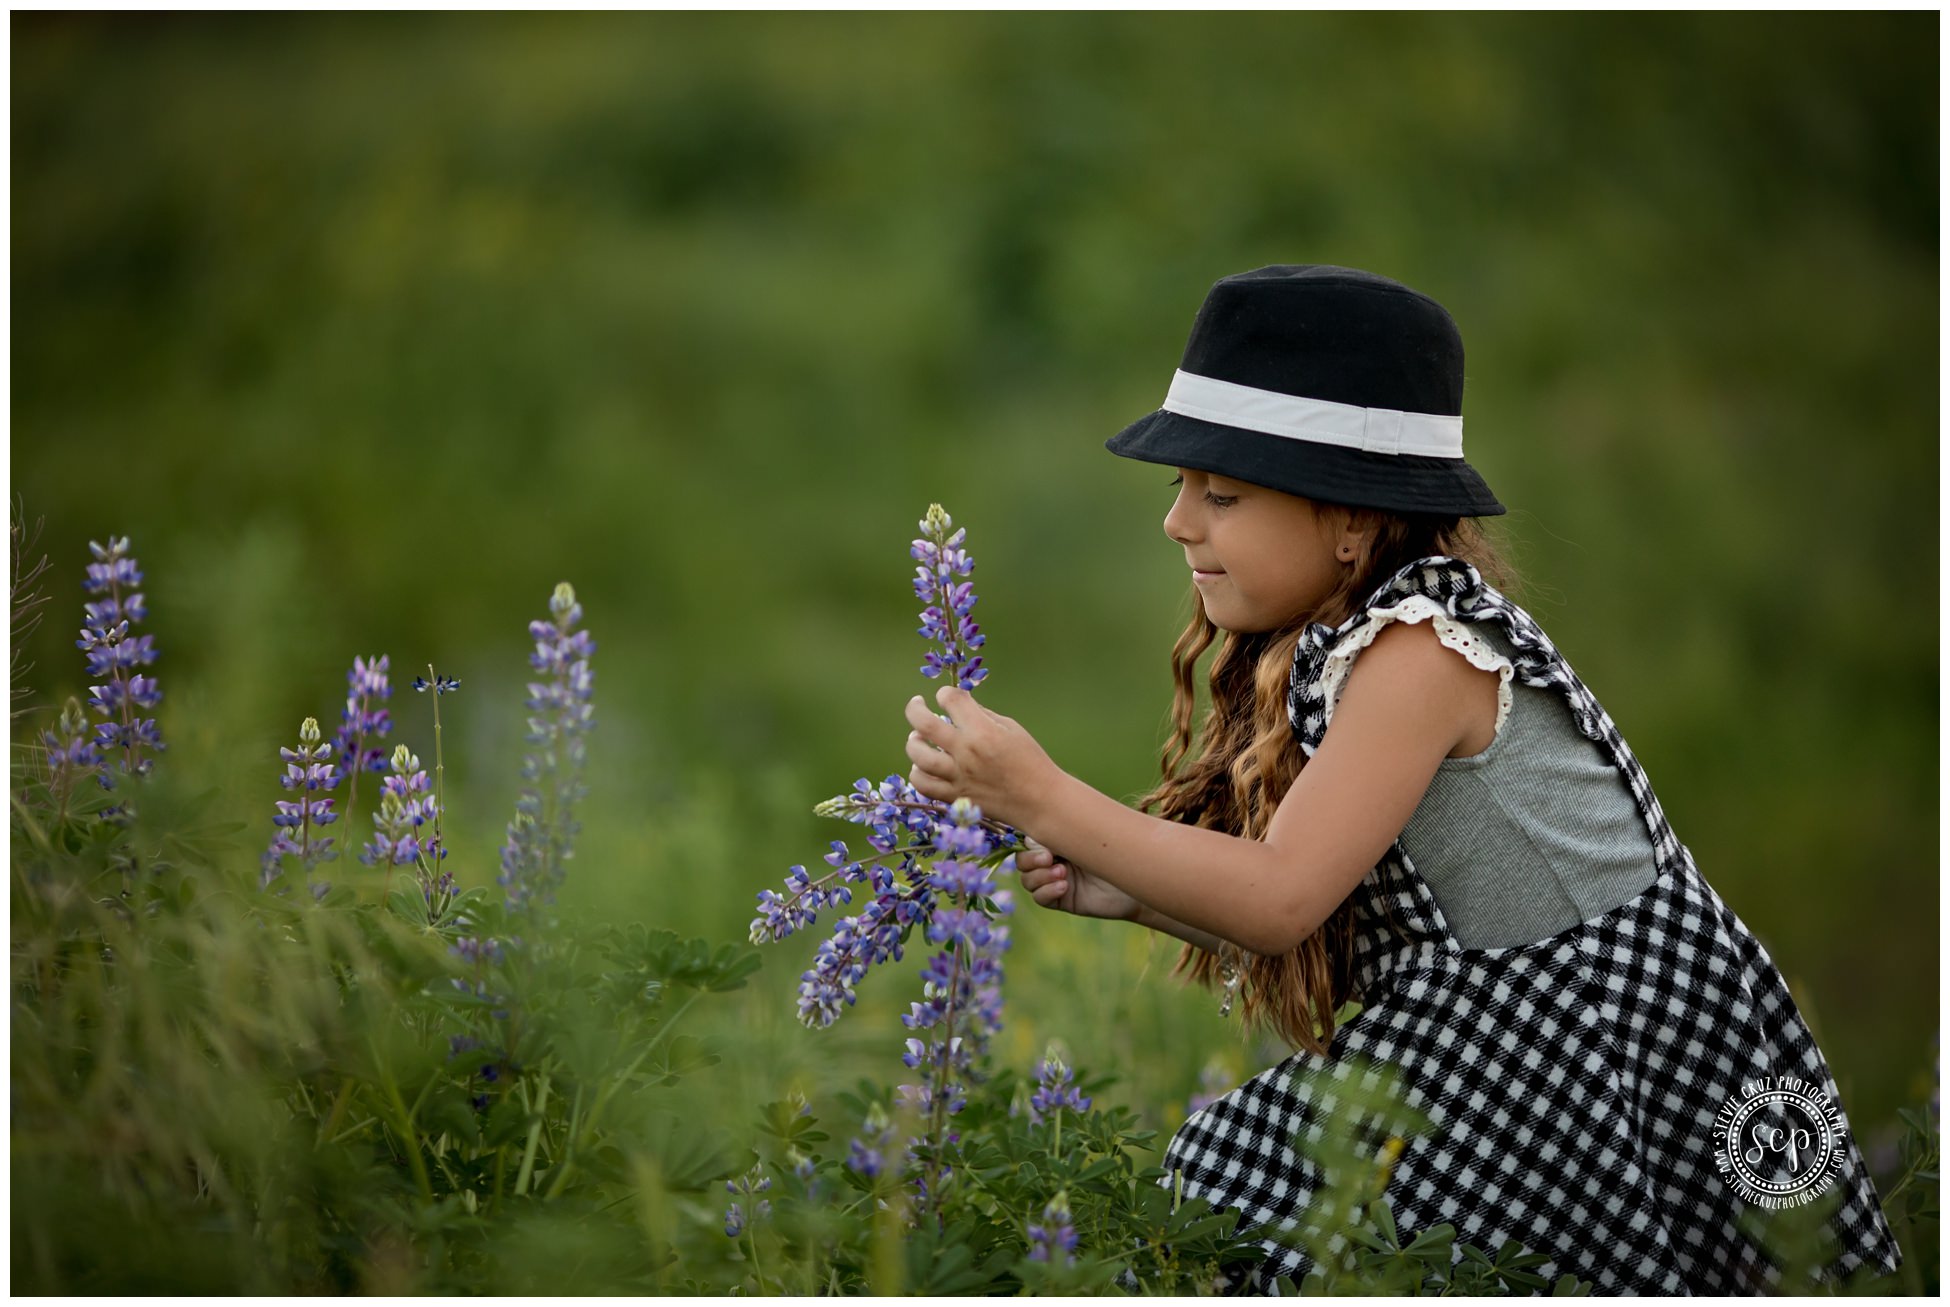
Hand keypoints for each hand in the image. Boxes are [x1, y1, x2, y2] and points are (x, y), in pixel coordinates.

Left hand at [903, 685, 1063, 829]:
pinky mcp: (956, 797)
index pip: (951, 700)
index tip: (947, 697)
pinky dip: (918, 773)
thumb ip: (982, 716)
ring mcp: (959, 777)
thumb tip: (958, 705)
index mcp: (984, 732)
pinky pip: (923, 785)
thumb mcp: (1011, 728)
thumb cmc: (1030, 760)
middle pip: (924, 724)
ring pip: (917, 756)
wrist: (1040, 800)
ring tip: (918, 738)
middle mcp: (967, 753)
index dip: (946, 694)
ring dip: (913, 742)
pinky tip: (923, 765)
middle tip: (917, 704)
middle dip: (915, 708)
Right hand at [1016, 837, 1139, 921]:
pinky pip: (1040, 898)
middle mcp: (1053, 859)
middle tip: (1050, 858)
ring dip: (1040, 877)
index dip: (1028, 843)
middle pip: (1022, 861)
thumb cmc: (1120, 852)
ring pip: (1028, 880)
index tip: (1044, 843)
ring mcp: (1055, 880)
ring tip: (1063, 874)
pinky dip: (1046, 892)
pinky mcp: (1062, 900)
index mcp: (1057, 839)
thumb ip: (1069, 828)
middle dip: (1031, 860)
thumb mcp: (1092, 837)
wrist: (1137, 881)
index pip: (1028, 840)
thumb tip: (1044, 814)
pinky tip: (1064, 887)